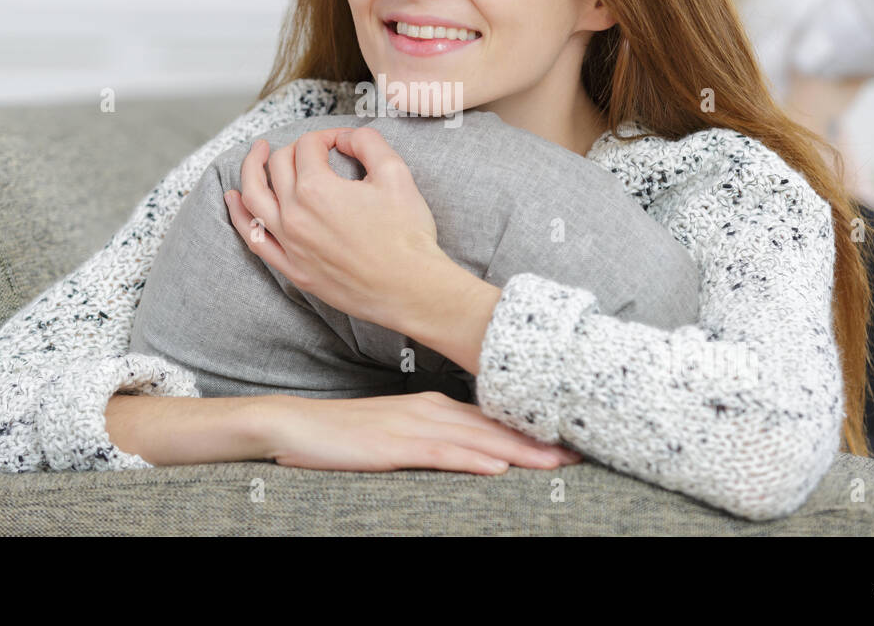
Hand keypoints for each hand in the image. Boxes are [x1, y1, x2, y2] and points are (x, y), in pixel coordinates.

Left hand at [223, 127, 445, 328]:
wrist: (410, 288)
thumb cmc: (407, 235)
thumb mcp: (396, 174)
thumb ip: (368, 142)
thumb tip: (347, 136)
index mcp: (317, 188)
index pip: (308, 146)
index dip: (325, 136)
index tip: (341, 142)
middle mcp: (295, 214)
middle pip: (279, 166)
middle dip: (294, 149)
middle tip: (309, 148)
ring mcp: (290, 244)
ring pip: (253, 198)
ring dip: (251, 170)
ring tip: (256, 155)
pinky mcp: (293, 268)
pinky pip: (255, 239)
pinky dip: (239, 216)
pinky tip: (233, 200)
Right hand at [260, 391, 582, 474]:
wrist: (294, 425)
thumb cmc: (344, 434)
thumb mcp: (395, 434)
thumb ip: (432, 439)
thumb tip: (473, 453)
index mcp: (431, 407)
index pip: (491, 420)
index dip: (530, 431)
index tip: (566, 442)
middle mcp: (429, 410)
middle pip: (494, 427)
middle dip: (538, 441)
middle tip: (579, 452)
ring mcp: (412, 425)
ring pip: (478, 439)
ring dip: (519, 451)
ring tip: (556, 463)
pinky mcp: (394, 444)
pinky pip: (440, 452)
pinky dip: (472, 458)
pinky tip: (497, 467)